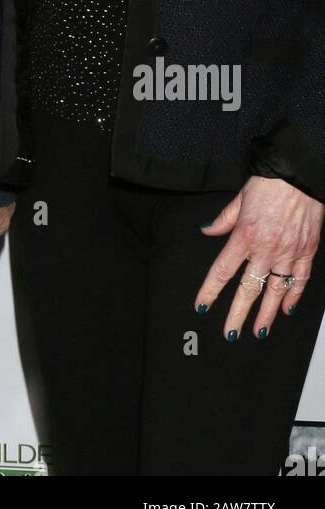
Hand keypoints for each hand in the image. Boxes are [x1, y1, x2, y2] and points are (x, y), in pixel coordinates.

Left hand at [195, 176, 323, 339]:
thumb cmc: (269, 184)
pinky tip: (286, 309)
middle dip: (237, 314)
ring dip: (266, 314)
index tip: (202, 306)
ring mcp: (288, 254)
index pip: (222, 271)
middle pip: (248, 289)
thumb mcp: (239, 199)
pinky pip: (299, 280)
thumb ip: (224, 220)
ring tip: (258, 331)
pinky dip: (293, 296)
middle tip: (230, 332)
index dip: (210, 291)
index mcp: (244, 236)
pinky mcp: (306, 252)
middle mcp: (265, 250)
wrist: (298, 175)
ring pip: (275, 292)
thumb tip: (207, 231)